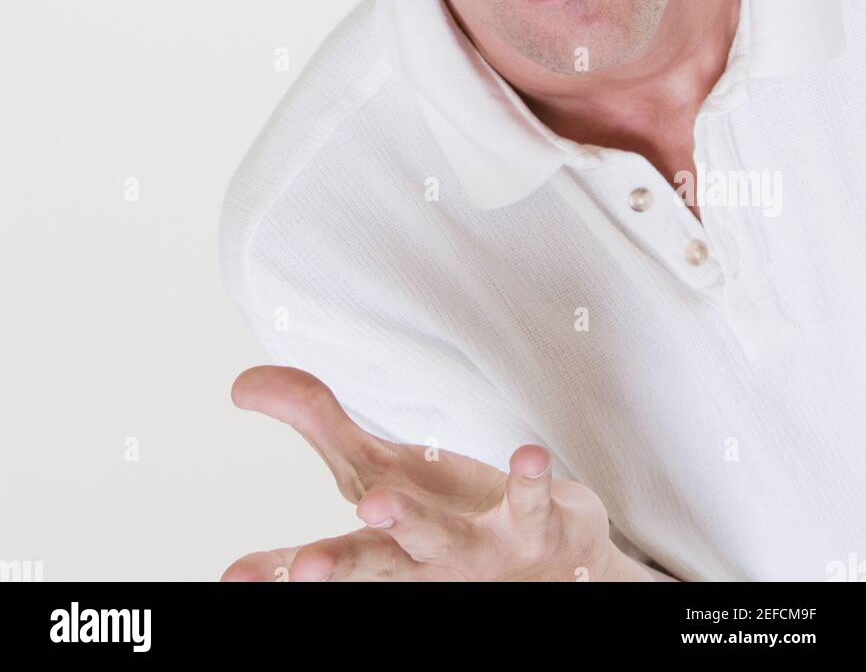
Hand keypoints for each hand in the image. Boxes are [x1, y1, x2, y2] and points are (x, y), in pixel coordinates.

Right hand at [221, 365, 621, 582]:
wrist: (556, 570)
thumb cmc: (449, 522)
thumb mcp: (377, 472)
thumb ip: (315, 423)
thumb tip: (241, 383)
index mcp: (378, 550)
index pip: (319, 562)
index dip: (275, 572)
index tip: (233, 580)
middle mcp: (423, 559)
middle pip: (374, 562)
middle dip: (338, 564)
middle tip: (305, 568)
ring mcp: (480, 548)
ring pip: (441, 537)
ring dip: (410, 522)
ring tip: (378, 503)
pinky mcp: (533, 522)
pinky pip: (531, 500)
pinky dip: (529, 479)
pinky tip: (529, 455)